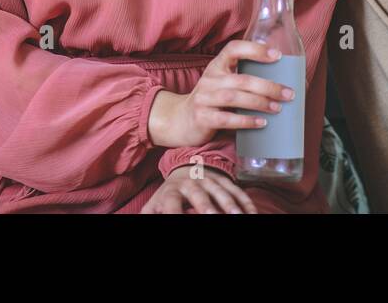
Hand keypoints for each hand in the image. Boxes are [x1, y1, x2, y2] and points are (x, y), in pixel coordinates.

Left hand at [140, 165, 257, 214]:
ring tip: (236, 216)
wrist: (185, 166)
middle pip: (199, 195)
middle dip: (206, 206)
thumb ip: (148, 213)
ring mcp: (209, 180)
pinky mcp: (223, 180)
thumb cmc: (169, 194)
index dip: (173, 213)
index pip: (171, 203)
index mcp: (172, 190)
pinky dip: (245, 202)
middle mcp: (191, 183)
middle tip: (212, 216)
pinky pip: (237, 191)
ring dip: (230, 205)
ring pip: (221, 192)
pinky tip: (253, 212)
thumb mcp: (155, 203)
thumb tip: (134, 218)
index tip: (176, 220)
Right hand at [148, 40, 293, 148]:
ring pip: (235, 98)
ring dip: (260, 103)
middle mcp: (209, 79)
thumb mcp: (223, 82)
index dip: (255, 49)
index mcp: (217, 65)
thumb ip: (243, 78)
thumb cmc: (211, 100)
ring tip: (277, 108)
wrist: (180, 120)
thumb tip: (281, 81)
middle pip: (242, 79)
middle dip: (268, 86)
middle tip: (288, 93)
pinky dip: (246, 121)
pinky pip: (227, 119)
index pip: (234, 48)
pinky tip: (261, 122)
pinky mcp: (202, 118)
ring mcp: (204, 98)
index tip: (277, 55)